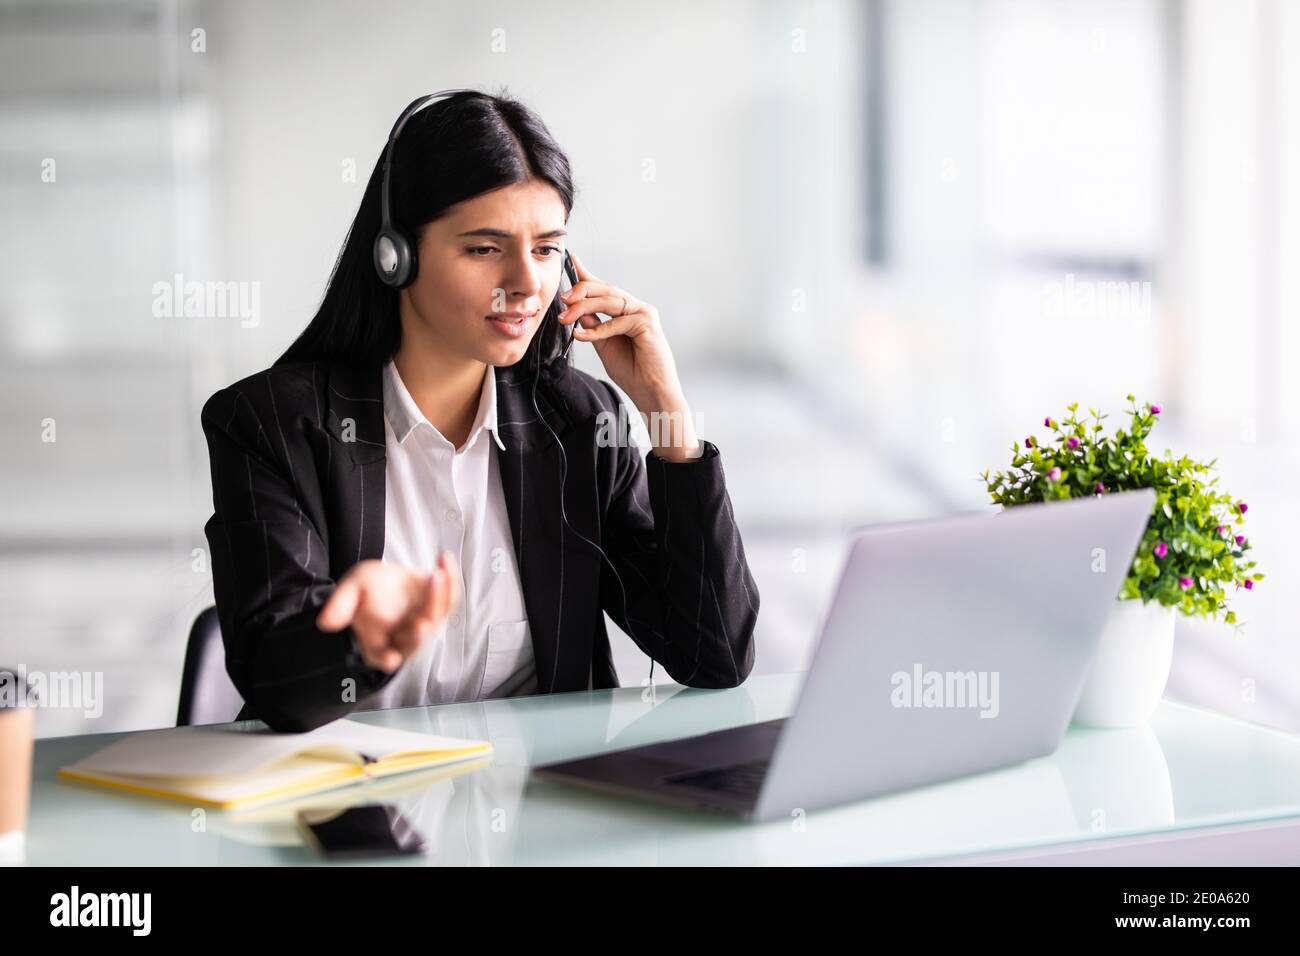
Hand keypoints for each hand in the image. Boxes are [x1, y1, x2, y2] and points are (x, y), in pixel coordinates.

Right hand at [316, 552, 458, 671]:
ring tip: (436, 576)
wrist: (383, 581)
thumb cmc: (364, 591)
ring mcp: (424, 625)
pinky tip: (443, 559)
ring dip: (438, 598)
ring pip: (436, 617)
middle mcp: (404, 640)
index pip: (383, 658)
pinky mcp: (439, 607)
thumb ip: (340, 607)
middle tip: (422, 623)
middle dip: (419, 634)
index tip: (391, 659)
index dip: (387, 659)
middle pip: (414, 640)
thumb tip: (325, 623)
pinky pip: (449, 597)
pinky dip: (450, 580)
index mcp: (377, 645)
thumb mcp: (350, 592)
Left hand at [557, 252, 685, 411]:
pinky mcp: (648, 323)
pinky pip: (617, 322)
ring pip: (609, 301)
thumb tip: (575, 308)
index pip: (604, 289)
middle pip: (605, 290)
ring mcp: (644, 313)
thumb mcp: (603, 344)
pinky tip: (581, 335)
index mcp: (627, 311)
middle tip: (562, 300)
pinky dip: (597, 329)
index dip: (587, 275)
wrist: (650, 392)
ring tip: (565, 318)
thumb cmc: (632, 371)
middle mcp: (637, 308)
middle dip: (581, 292)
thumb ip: (593, 325)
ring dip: (584, 308)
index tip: (571, 261)